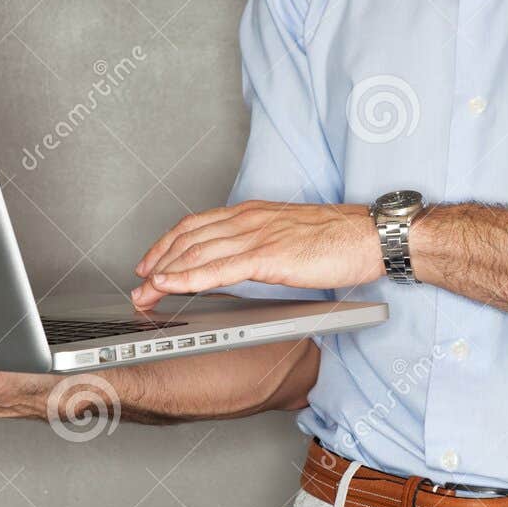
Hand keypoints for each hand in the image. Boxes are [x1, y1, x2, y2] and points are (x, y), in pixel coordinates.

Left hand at [130, 201, 381, 308]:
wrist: (371, 237)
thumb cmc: (340, 240)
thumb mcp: (289, 237)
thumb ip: (260, 246)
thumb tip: (240, 263)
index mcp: (253, 214)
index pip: (197, 225)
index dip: (168, 245)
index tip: (151, 262)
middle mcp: (248, 220)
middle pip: (188, 238)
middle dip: (157, 262)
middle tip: (137, 283)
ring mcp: (257, 236)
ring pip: (196, 253)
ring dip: (163, 275)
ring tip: (144, 292)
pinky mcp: (268, 256)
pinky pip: (218, 268)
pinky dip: (188, 278)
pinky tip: (170, 286)